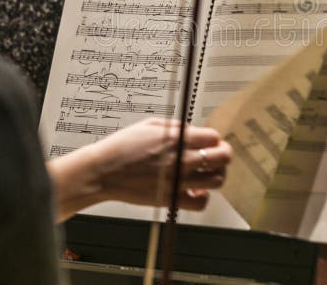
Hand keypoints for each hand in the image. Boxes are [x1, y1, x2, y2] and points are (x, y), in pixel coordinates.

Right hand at [48, 118, 231, 221]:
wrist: (103, 171)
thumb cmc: (122, 146)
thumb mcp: (150, 125)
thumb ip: (176, 126)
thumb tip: (193, 131)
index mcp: (177, 139)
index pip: (214, 137)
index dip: (213, 138)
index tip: (209, 141)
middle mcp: (182, 160)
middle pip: (222, 158)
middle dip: (223, 154)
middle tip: (217, 154)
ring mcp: (178, 181)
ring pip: (217, 180)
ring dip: (216, 174)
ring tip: (207, 172)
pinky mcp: (172, 199)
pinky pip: (200, 202)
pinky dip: (203, 196)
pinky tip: (195, 189)